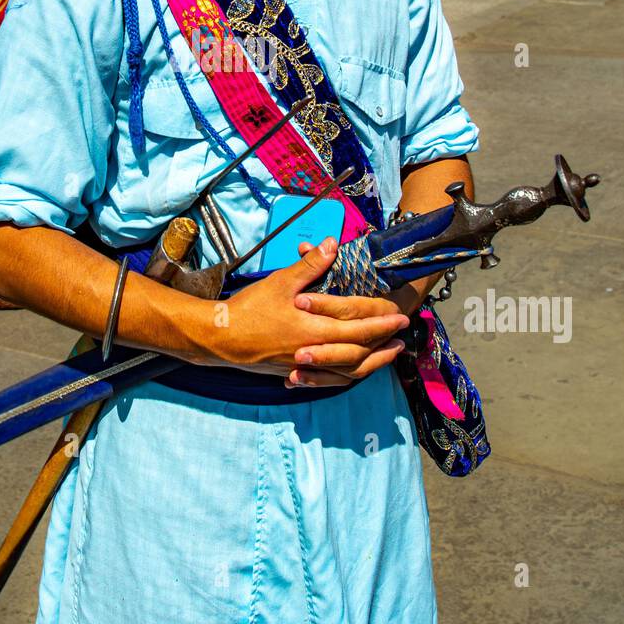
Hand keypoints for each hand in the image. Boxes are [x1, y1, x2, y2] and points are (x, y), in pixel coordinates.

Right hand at [217, 238, 409, 387]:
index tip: (399, 314)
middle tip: (402, 333)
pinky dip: (348, 375)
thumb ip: (310, 266)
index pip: (357, 325)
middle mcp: (315, 350)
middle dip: (383, 341)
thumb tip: (332, 244)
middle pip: (359, 350)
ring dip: (373, 362)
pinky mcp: (297, 371)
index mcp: (313, 328)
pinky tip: (355, 369)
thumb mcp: (280, 282)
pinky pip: (331, 379)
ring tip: (389, 354)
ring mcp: (306, 365)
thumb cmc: (249, 309)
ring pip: (348, 371)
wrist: (220, 338)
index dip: (380, 320)